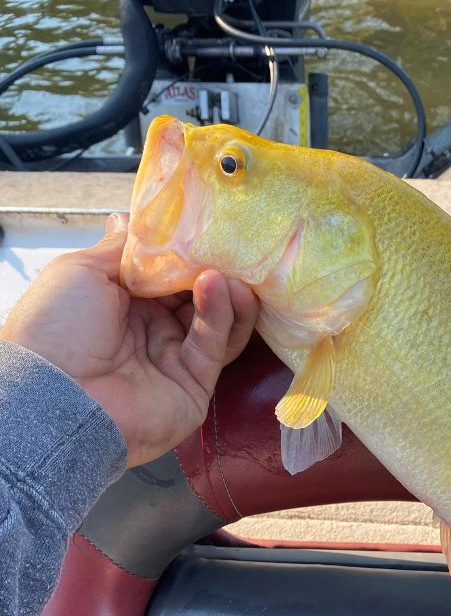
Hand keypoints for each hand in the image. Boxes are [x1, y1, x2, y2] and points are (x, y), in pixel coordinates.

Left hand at [0, 213, 258, 466]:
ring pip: (216, 323)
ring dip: (227, 295)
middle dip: (216, 271)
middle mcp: (152, 330)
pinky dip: (220, 316)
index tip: (207, 230)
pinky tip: (218, 288)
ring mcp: (174, 359)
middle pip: (197, 297)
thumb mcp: (81, 271)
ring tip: (231, 272)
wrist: (55, 397)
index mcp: (123, 304)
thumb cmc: (55, 329)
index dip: (188, 254)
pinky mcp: (195, 385)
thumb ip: (122, 248)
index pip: (169, 275)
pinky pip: (213, 347)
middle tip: (231, 249)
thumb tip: (130, 218)